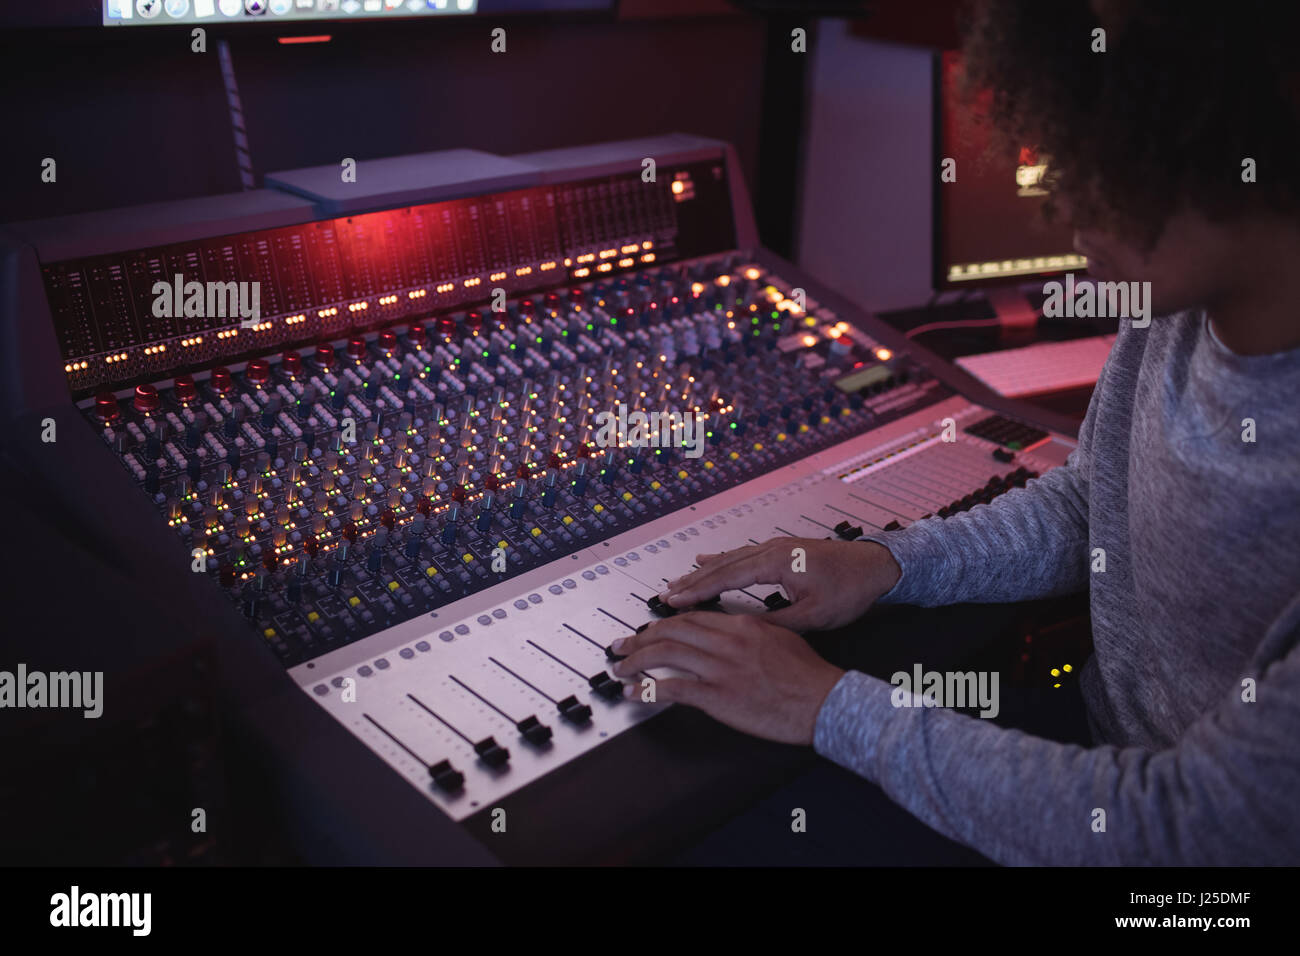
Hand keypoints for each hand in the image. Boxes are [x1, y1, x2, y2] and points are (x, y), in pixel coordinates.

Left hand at [610, 611, 844, 744]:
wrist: (825, 701)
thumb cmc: (810, 676)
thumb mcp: (781, 639)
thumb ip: (751, 633)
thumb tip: (731, 633)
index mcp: (742, 625)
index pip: (692, 617)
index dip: (666, 623)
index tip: (651, 630)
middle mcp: (727, 641)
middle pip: (671, 629)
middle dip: (640, 636)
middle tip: (622, 644)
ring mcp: (721, 668)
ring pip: (665, 652)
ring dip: (635, 658)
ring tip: (620, 666)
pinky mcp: (718, 695)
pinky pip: (672, 687)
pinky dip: (647, 688)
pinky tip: (634, 691)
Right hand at [660, 537, 901, 632]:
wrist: (877, 566)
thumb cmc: (851, 591)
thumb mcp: (814, 616)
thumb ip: (777, 624)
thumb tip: (744, 633)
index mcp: (778, 563)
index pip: (727, 577)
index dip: (698, 590)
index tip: (674, 600)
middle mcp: (772, 550)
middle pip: (722, 565)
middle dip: (692, 581)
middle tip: (664, 593)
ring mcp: (776, 547)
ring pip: (730, 558)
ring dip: (703, 571)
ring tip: (678, 582)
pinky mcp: (782, 550)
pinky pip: (742, 554)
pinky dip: (721, 560)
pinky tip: (707, 560)